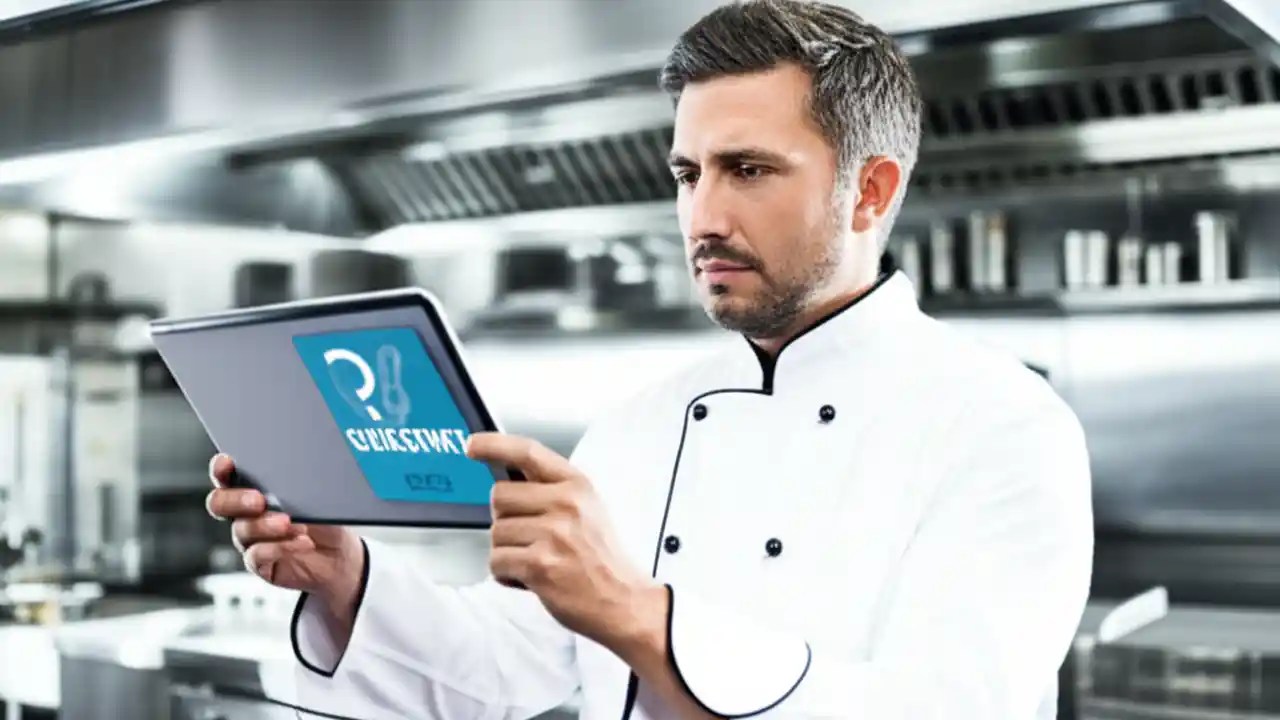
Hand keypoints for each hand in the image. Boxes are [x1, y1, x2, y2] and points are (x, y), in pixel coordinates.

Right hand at [205, 454, 364, 626]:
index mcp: (255, 488)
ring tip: (290, 523)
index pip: (226, 475)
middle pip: (219, 503)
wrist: (340, 556)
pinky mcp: (259, 563)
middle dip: (236, 500)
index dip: (221, 468)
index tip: (227, 463)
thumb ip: (300, 482)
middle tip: (259, 500)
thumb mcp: (319, 495)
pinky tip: (302, 542)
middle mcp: (246, 513)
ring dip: (265, 525)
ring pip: (241, 530)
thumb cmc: (326, 519)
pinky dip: (279, 547)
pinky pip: (256, 555)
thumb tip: (293, 473)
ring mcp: (250, 539)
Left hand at [466, 433, 666, 653]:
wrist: (625, 602)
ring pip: (496, 532)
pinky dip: (507, 574)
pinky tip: (531, 578)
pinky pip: (497, 562)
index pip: (528, 452)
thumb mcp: (588, 509)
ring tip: (536, 561)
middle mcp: (565, 504)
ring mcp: (553, 534)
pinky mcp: (540, 565)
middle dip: (505, 520)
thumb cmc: (602, 559)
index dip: (493, 445)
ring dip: (507, 552)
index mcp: (576, 485)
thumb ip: (551, 492)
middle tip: (528, 538)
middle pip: (499, 496)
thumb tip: (505, 486)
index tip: (473, 446)